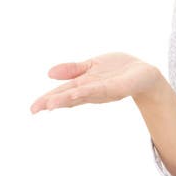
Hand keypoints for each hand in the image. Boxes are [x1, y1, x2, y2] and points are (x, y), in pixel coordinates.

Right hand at [30, 52, 161, 113]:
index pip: (62, 93)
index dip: (47, 99)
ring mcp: (102, 90)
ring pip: (81, 95)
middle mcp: (90, 91)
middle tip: (36, 109)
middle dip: (52, 102)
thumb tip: (49, 73)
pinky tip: (76, 92)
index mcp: (83, 85)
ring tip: (50, 104)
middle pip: (68, 97)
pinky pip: (99, 89)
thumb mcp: (91, 66)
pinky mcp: (115, 87)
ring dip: (66, 99)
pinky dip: (87, 91)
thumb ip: (72, 69)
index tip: (33, 108)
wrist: (143, 73)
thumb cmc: (117, 70)